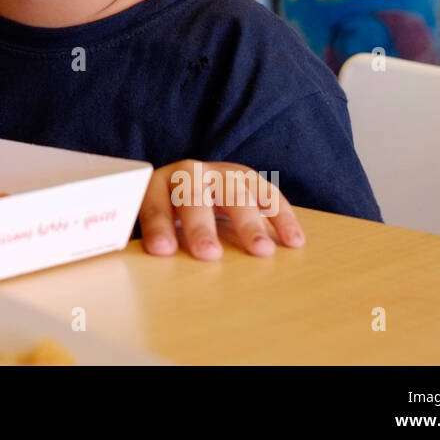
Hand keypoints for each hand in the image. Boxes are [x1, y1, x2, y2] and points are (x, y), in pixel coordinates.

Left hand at [139, 160, 303, 259]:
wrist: (188, 185)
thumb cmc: (168, 215)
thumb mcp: (152, 223)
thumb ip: (152, 239)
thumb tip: (144, 267)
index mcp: (157, 184)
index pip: (155, 203)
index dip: (158, 226)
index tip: (162, 250)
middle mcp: (188, 173)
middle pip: (194, 194)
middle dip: (201, 225)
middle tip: (208, 253)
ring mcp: (220, 173)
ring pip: (235, 191)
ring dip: (249, 221)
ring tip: (261, 251)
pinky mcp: (247, 179)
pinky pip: (268, 195)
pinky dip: (282, 216)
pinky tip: (294, 240)